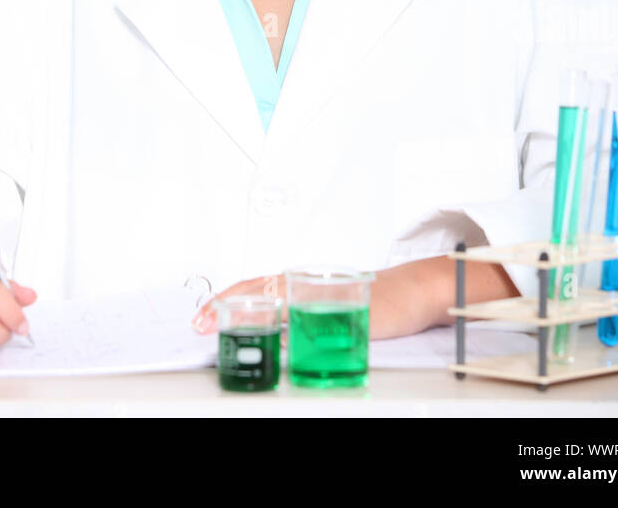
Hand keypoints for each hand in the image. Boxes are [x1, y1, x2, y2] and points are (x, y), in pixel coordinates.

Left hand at [190, 259, 518, 340]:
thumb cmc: (380, 300)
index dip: (229, 298)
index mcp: (307, 284)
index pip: (258, 286)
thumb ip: (307, 316)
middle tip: (200, 321)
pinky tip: (270, 330)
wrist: (417, 291)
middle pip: (259, 288)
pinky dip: (285, 322)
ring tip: (221, 323)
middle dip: (227, 304)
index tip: (203, 315)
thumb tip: (278, 334)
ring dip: (247, 309)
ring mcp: (326, 296)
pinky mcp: (344, 310)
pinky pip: (310, 316)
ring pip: (277, 297)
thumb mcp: (337, 306)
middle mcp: (312, 285)